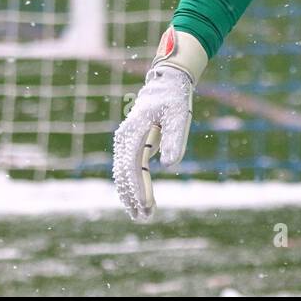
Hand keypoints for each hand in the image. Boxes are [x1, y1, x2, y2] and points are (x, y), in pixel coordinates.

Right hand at [112, 27, 205, 221]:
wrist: (167, 82)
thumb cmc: (174, 98)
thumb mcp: (179, 115)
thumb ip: (174, 138)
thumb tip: (169, 165)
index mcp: (134, 131)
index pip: (133, 166)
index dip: (138, 188)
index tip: (147, 206)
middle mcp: (125, 138)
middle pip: (123, 173)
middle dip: (132, 197)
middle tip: (144, 218)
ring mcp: (125, 141)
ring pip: (122, 173)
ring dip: (129, 194)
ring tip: (141, 215)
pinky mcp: (131, 143)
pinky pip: (127, 168)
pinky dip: (130, 185)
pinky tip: (136, 200)